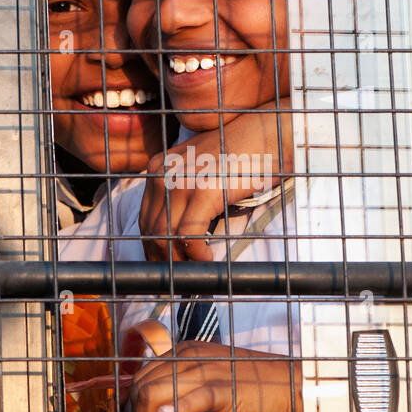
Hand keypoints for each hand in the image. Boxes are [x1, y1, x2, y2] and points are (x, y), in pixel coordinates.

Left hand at [127, 341, 301, 411]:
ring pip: (155, 392)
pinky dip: (174, 411)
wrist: (293, 389)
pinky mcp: (224, 389)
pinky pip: (191, 398)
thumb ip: (184, 391)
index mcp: (187, 352)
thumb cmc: (254, 390)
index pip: (142, 375)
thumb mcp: (211, 382)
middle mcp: (191, 355)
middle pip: (143, 385)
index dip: (135, 405)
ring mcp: (207, 370)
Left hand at [138, 98, 292, 260]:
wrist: (267, 133)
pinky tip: (208, 259)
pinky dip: (197, 254)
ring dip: (181, 261)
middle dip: (165, 260)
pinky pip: (189, 235)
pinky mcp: (202, 190)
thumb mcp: (200, 171)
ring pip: (165, 236)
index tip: (169, 267)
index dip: (154, 248)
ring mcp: (180, 181)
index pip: (145, 219)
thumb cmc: (240, 156)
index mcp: (158, 168)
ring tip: (198, 271)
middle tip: (184, 278)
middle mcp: (162, 173)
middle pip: (151, 230)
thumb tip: (179, 238)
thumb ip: (185, 196)